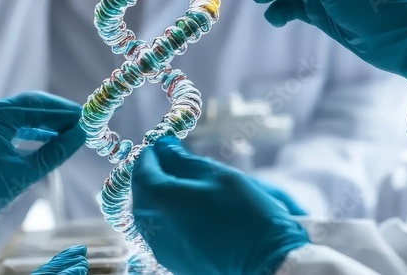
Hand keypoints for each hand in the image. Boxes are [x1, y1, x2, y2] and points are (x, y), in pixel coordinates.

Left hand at [0, 92, 85, 272]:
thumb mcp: (18, 177)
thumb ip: (52, 153)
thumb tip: (81, 135)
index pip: (35, 105)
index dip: (65, 111)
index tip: (89, 116)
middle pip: (28, 106)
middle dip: (57, 115)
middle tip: (85, 123)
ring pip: (19, 117)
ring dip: (45, 124)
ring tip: (71, 133)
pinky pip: (7, 128)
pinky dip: (29, 133)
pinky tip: (47, 141)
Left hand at [133, 137, 309, 274]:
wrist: (265, 261)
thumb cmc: (245, 213)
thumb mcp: (218, 176)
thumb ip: (183, 160)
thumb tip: (163, 147)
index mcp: (161, 199)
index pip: (142, 169)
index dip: (152, 154)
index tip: (164, 144)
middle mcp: (153, 226)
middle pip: (141, 194)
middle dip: (153, 175)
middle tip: (173, 162)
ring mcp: (162, 248)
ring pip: (149, 215)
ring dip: (159, 197)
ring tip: (183, 187)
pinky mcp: (174, 263)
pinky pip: (160, 233)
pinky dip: (168, 217)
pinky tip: (189, 212)